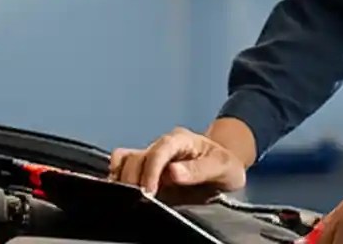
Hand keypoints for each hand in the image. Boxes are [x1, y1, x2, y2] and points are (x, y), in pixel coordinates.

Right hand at [108, 126, 247, 204]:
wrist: (224, 168)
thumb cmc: (225, 165)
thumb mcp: (222, 167)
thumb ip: (199, 169)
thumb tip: (173, 173)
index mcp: (180, 140)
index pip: (159, 150)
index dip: (150, 170)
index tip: (148, 191)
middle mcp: (162, 146)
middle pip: (136, 157)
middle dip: (134, 180)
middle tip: (141, 202)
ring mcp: (151, 158)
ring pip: (124, 161)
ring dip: (123, 180)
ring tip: (129, 199)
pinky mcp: (145, 171)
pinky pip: (122, 168)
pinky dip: (117, 179)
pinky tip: (122, 195)